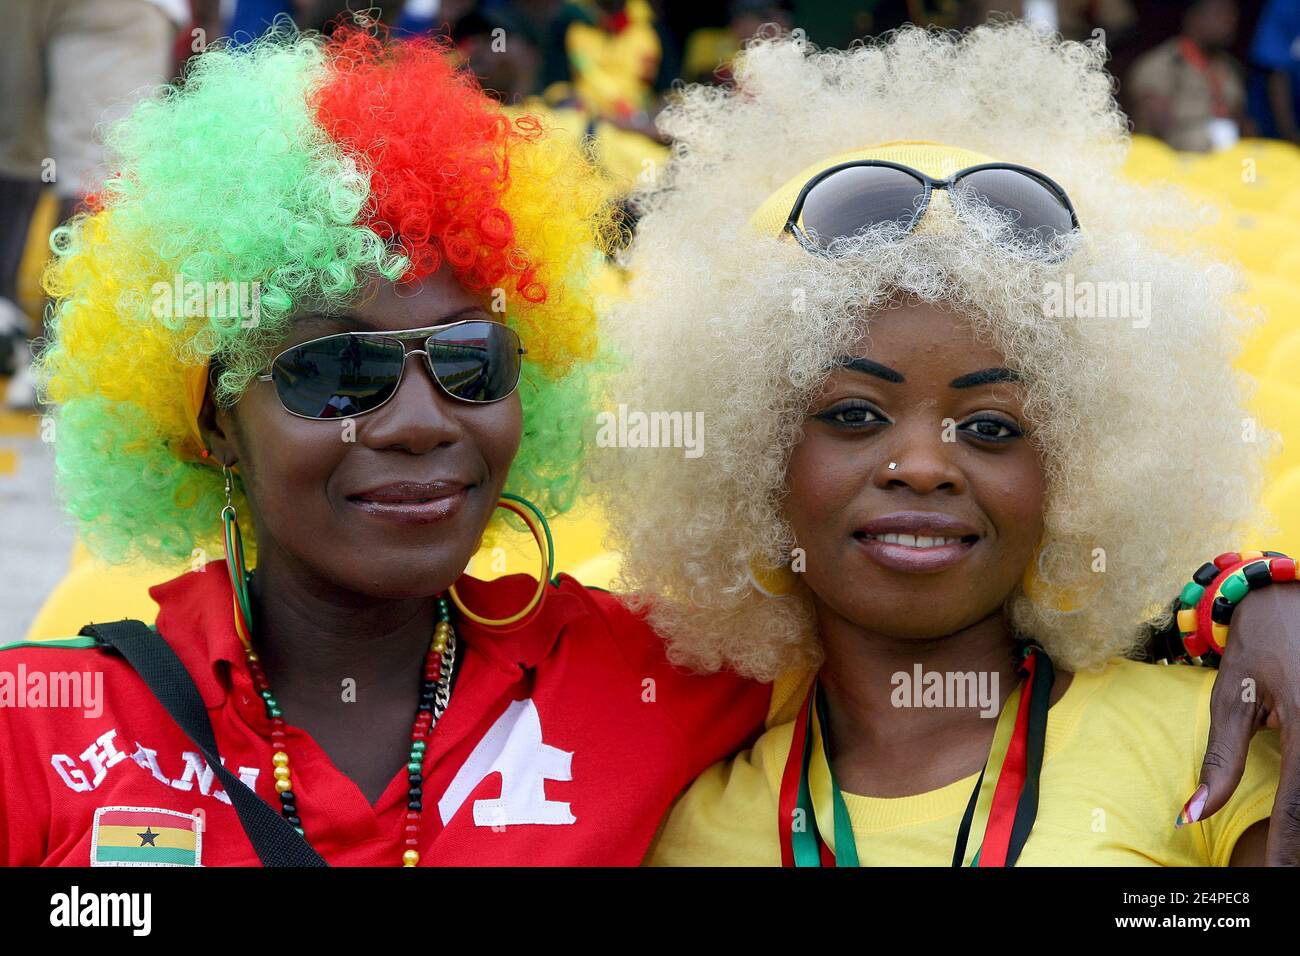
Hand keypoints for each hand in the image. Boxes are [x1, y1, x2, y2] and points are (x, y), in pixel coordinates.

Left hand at [1191, 581, 1299, 864]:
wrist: (1289, 601)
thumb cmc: (1256, 649)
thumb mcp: (1230, 701)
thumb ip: (1219, 761)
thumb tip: (1192, 815)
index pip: (1297, 804)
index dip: (1286, 847)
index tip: (1274, 877)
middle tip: (1282, 871)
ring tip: (1289, 850)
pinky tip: (1299, 816)